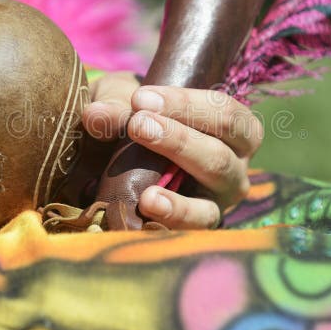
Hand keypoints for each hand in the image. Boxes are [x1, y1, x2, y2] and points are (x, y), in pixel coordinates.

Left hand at [82, 72, 262, 228]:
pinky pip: (192, 230)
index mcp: (235, 130)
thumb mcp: (126, 105)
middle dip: (179, 140)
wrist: (117, 156)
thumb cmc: (138, 118)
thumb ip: (116, 108)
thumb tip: (95, 115)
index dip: (186, 104)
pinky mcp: (196, 229)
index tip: (141, 99)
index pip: (225, 113)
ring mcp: (217, 203)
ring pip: (209, 202)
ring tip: (147, 189)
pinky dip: (172, 219)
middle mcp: (234, 169)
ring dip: (176, 199)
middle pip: (219, 156)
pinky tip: (147, 206)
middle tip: (137, 125)